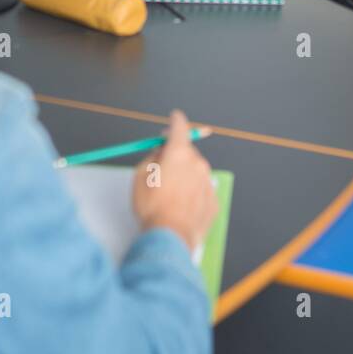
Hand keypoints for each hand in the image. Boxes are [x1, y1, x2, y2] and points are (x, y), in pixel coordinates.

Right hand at [133, 110, 216, 252]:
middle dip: (176, 157)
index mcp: (179, 153)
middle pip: (187, 152)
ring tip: (169, 197)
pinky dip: (192, 194)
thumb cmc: (152, 206)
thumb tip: (160, 152)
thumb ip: (152, 157)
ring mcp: (207, 183)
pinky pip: (200, 190)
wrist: (170, 236)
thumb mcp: (140, 176)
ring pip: (194, 172)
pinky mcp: (212, 201)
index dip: (175, 121)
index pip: (179, 128)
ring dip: (184, 178)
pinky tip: (180, 207)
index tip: (175, 116)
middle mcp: (197, 164)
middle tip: (162, 171)